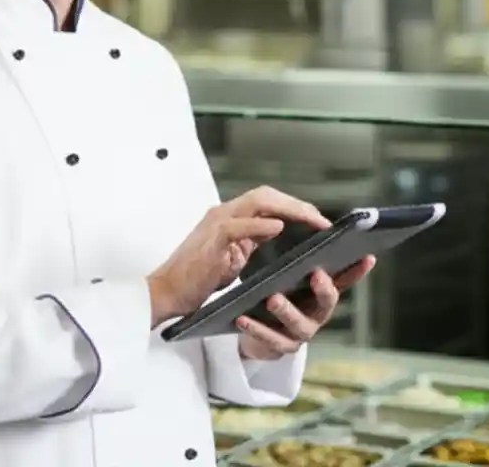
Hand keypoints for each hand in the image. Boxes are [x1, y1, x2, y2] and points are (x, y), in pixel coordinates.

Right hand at [147, 187, 329, 327]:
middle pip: (265, 196)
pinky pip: (238, 226)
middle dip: (297, 205)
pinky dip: (259, 225)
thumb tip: (275, 228)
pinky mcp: (211, 241)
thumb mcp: (231, 256)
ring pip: (256, 203)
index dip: (292, 205)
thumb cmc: (196, 278)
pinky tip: (278, 228)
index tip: (316, 218)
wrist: (167, 292)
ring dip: (288, 209)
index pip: (265, 201)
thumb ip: (250, 240)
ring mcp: (216, 224)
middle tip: (321, 220)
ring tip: (312, 220)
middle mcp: (222, 214)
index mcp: (228, 218)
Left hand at [236, 257, 375, 359]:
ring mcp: (301, 332)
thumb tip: (305, 217)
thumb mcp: (287, 275)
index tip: (367, 256)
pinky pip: (270, 340)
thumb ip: (298, 256)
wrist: (255, 333)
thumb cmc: (276, 293)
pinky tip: (242, 318)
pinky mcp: (281, 347)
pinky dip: (256, 329)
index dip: (358, 270)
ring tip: (272, 299)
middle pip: (328, 301)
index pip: (345, 279)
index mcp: (321, 292)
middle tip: (316, 274)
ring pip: (298, 323)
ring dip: (286, 310)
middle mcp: (317, 312)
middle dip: (324, 289)